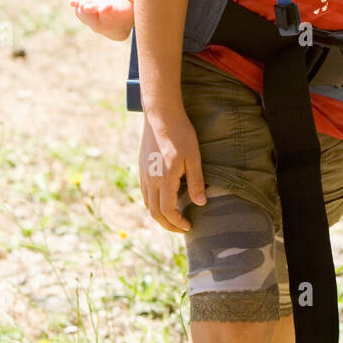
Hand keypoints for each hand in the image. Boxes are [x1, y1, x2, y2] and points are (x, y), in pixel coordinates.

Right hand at [139, 111, 205, 233]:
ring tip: (173, 217)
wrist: (161, 114)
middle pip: (155, 212)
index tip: (188, 226)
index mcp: (164, 179)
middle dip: (168, 225)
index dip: (177, 223)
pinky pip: (145, 192)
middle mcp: (151, 180)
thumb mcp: (194, 157)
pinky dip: (153, 203)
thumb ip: (196, 182)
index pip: (168, 211)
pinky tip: (163, 200)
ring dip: (159, 215)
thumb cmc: (181, 134)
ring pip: (147, 203)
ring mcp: (144, 173)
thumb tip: (200, 203)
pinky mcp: (141, 167)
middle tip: (181, 228)